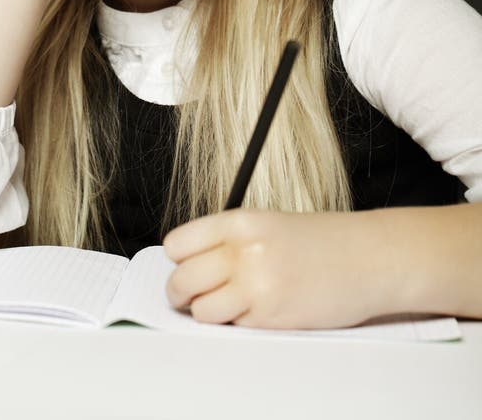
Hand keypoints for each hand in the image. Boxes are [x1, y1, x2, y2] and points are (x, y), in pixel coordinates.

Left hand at [163, 207, 388, 329]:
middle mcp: (243, 251)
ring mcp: (256, 286)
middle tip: (191, 295)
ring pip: (200, 310)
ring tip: (226, 305)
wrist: (369, 258)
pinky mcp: (270, 317)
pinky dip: (237, 323)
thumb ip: (229, 239)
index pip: (178, 244)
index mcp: (240, 221)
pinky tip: (259, 310)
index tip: (186, 265)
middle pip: (181, 280)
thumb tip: (189, 263)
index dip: (178, 259)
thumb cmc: (322, 241)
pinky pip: (232, 326)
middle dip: (180, 293)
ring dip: (207, 312)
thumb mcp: (268, 224)